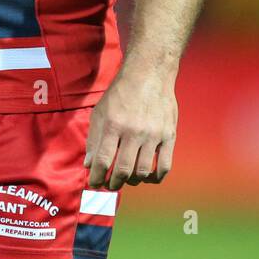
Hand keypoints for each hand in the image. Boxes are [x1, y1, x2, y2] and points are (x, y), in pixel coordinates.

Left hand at [85, 64, 177, 189]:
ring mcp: (154, 134)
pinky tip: (147, 177)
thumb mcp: (100, 111)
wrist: (149, 74)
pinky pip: (164, 167)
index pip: (103, 160)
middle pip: (122, 170)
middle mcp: (133, 131)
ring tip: (127, 178)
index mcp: (113, 124)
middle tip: (110, 184)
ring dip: (132, 181)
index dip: (97, 177)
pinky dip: (155, 178)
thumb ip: (94, 139)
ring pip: (142, 172)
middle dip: (113, 183)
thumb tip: (89, 165)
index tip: (95, 182)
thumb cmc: (121, 93)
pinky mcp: (169, 135)